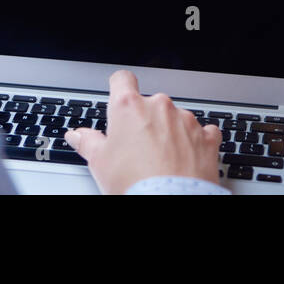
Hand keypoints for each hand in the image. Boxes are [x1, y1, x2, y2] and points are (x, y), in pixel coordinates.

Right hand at [64, 69, 222, 193]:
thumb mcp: (100, 163)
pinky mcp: (207, 137)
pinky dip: (196, 142)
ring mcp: (186, 120)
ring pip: (175, 118)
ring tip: (162, 161)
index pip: (122, 80)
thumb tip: (77, 135)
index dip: (119, 88)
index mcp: (129, 107)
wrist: (169, 202)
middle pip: (149, 105)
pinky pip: (203, 132)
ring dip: (170, 133)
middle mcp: (159, 106)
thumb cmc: (133, 184)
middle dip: (145, 122)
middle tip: (136, 149)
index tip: (119, 97)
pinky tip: (187, 159)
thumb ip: (88, 142)